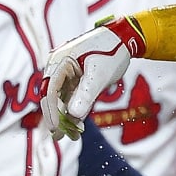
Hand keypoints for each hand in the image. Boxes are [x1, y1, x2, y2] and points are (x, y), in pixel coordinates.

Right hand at [42, 17, 144, 139]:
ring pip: (62, 98)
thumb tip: (73, 115)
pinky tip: (78, 124)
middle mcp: (58, 67)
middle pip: (52, 97)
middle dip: (57, 118)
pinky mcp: (75, 76)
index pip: (49, 92)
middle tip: (62, 138)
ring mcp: (66, 72)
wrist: (126, 37)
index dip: (51, 113)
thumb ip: (86, 94)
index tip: (56, 130)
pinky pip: (71, 95)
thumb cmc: (112, 52)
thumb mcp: (99, 74)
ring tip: (72, 135)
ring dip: (66, 116)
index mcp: (59, 62)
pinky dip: (74, 109)